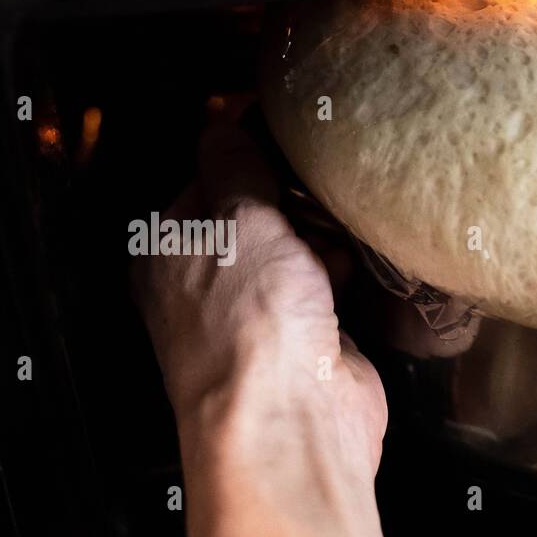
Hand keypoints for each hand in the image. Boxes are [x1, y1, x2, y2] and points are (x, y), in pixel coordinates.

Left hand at [132, 122, 386, 477]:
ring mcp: (265, 314)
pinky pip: (334, 285)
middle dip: (298, 199)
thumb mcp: (237, 217)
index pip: (209, 179)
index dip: (252, 155)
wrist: (294, 416)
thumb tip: (225, 121)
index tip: (294, 136)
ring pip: (302, 250)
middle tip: (328, 184)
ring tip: (351, 221)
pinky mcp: (314, 336)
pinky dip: (351, 273)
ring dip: (330, 236)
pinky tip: (366, 261)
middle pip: (261, 215)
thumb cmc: (250, 315)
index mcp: (170, 251)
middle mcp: (211, 283)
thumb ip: (235, 164)